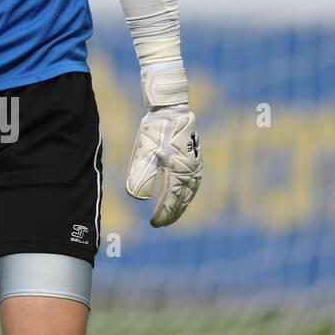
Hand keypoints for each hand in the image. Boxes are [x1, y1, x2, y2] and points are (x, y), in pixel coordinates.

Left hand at [126, 103, 201, 226]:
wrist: (171, 110)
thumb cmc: (156, 131)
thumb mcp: (144, 153)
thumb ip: (141, 176)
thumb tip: (138, 198)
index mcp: (179, 172)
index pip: (171, 201)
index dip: (163, 214)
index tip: (154, 224)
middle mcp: (191, 172)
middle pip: (182, 200)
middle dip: (172, 213)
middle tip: (161, 223)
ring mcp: (195, 166)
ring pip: (190, 193)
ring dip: (181, 205)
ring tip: (172, 215)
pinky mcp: (195, 159)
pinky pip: (193, 183)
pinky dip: (187, 194)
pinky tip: (182, 196)